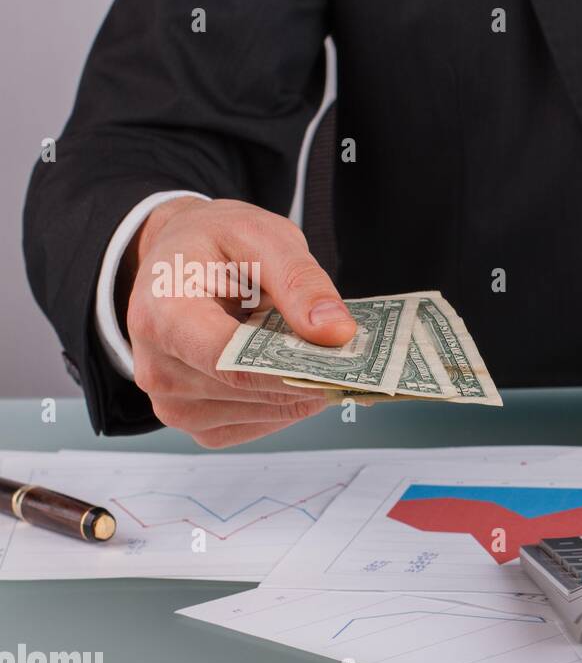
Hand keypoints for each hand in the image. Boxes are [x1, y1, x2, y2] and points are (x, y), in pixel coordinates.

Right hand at [123, 197, 355, 446]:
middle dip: (306, 373)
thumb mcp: (259, 236)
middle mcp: (157, 369)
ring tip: (306, 349)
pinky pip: (258, 426)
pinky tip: (287, 370)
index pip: (229, 360)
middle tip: (344, 350)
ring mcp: (173, 404)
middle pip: (252, 390)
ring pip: (264, 413)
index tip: (342, 360)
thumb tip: (337, 332)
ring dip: (299, 388)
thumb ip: (299, 281)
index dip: (292, 366)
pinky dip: (286, 403)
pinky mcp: (196, 424)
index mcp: (162, 314)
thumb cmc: (213, 246)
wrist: (179, 262)